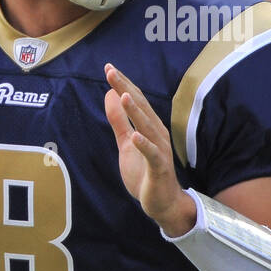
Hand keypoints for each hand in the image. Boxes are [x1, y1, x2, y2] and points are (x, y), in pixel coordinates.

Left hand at [103, 63, 195, 235]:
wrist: (162, 202)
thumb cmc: (145, 171)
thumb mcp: (126, 144)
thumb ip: (119, 121)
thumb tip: (110, 96)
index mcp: (149, 126)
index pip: (135, 100)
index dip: (122, 84)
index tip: (108, 67)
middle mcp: (157, 134)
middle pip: (141, 107)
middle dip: (126, 89)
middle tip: (111, 72)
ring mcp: (159, 150)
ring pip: (147, 127)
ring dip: (136, 112)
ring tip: (123, 96)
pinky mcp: (159, 168)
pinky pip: (152, 155)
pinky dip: (145, 144)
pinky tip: (136, 135)